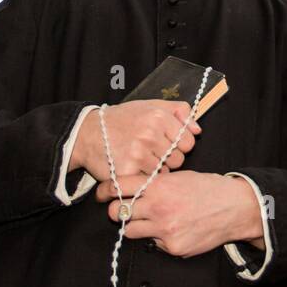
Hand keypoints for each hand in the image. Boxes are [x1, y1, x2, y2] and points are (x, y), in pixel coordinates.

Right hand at [70, 100, 199, 182]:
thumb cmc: (123, 119)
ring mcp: (138, 153)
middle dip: (169, 158)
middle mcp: (149, 134)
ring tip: (142, 158)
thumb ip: (179, 112)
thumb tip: (198, 130)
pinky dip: (144, 177)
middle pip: (179, 159)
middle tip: (152, 151)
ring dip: (157, 169)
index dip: (180, 145)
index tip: (167, 143)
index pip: (188, 142)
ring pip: (165, 172)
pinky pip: (150, 181)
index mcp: (158, 116)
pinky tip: (134, 167)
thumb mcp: (151, 106)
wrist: (88, 133)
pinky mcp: (127, 171)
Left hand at [97, 171, 262, 257]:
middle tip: (124, 209)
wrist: (235, 208)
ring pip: (131, 231)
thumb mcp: (179, 177)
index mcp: (159, 185)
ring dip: (136, 226)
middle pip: (117, 211)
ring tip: (150, 220)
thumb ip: (155, 184)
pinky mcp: (173, 247)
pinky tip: (175, 229)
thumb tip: (132, 189)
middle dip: (118, 210)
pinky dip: (159, 238)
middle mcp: (158, 207)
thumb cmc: (208, 189)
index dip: (106, 189)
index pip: (119, 186)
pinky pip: (154, 243)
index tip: (103, 193)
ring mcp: (164, 230)